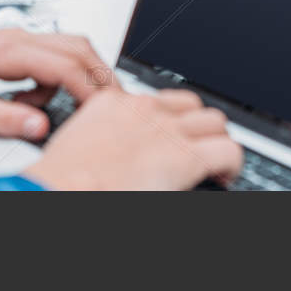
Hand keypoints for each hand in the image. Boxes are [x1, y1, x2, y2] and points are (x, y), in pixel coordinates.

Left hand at [0, 30, 112, 139]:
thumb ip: (2, 118)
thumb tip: (39, 126)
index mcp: (7, 49)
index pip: (67, 66)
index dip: (92, 91)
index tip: (107, 112)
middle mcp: (16, 38)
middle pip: (78, 48)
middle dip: (100, 76)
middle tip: (112, 106)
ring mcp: (14, 40)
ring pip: (67, 50)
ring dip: (76, 78)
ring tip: (58, 110)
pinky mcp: (9, 49)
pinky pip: (48, 58)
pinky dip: (54, 80)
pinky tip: (30, 102)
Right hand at [22, 88, 242, 190]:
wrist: (59, 193)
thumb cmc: (60, 182)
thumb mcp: (78, 144)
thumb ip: (102, 136)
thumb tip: (115, 153)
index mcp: (112, 105)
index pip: (157, 98)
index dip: (170, 119)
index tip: (170, 135)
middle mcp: (143, 110)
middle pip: (191, 104)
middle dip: (197, 126)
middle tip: (196, 148)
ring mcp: (166, 131)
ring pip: (214, 122)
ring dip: (215, 141)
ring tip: (213, 163)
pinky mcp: (184, 156)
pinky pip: (227, 150)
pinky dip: (231, 164)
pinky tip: (224, 176)